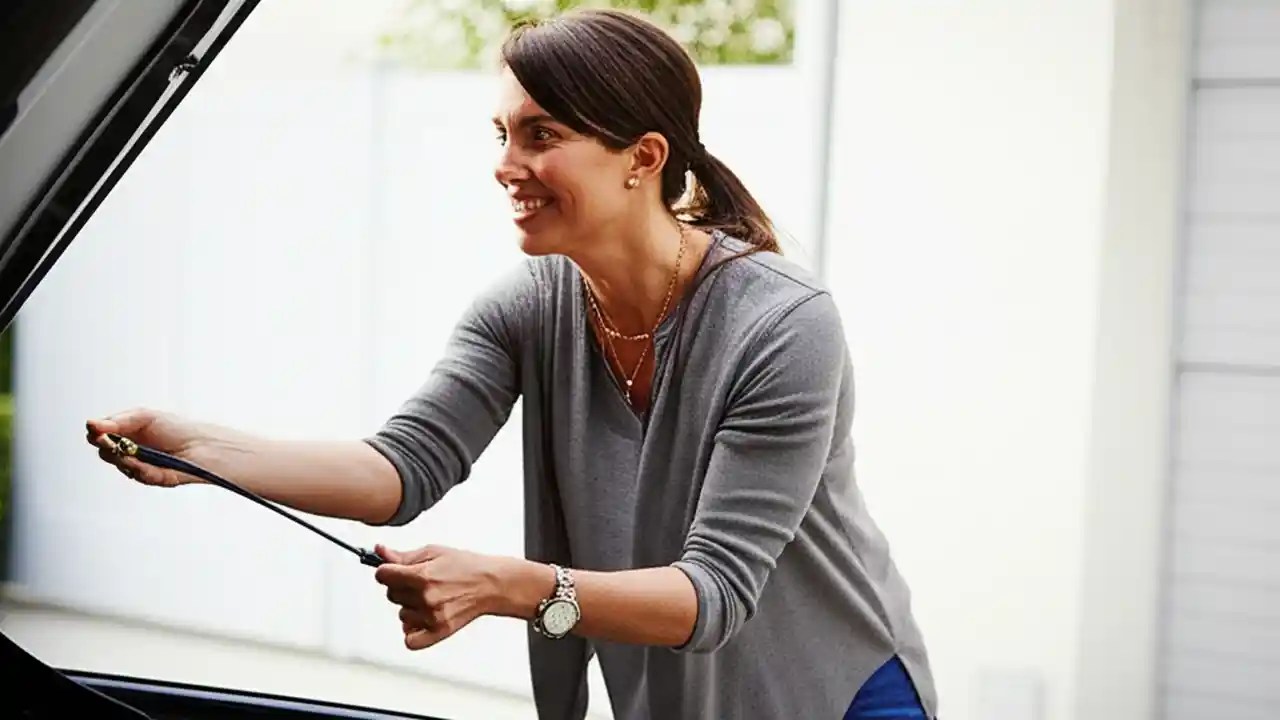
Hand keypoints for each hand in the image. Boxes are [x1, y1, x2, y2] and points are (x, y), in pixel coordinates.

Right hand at [85, 407, 205, 486]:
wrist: (203, 444)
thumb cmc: (176, 428)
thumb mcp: (144, 417)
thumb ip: (118, 422)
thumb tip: (91, 424)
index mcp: (126, 433)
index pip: (100, 435)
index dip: (95, 434)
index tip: (95, 430)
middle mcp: (129, 451)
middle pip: (105, 452)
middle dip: (105, 446)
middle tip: (109, 441)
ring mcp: (139, 466)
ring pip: (120, 465)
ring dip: (123, 457)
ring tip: (128, 450)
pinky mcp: (152, 478)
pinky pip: (139, 475)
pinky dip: (140, 468)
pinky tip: (144, 463)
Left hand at [373, 544, 508, 649]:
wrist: (490, 584)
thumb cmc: (466, 567)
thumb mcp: (434, 552)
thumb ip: (403, 556)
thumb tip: (380, 552)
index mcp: (422, 575)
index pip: (383, 575)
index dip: (387, 571)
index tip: (393, 571)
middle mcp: (425, 597)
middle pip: (391, 594)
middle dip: (401, 586)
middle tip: (420, 582)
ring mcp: (431, 617)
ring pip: (401, 614)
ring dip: (410, 607)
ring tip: (428, 597)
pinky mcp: (438, 632)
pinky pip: (410, 640)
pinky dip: (412, 631)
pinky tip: (422, 619)